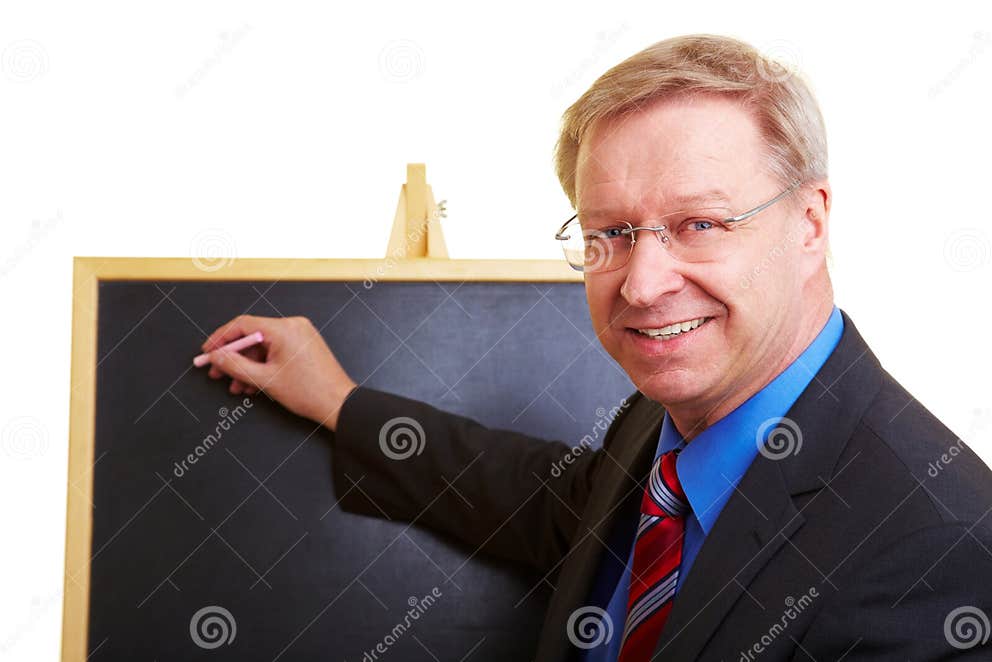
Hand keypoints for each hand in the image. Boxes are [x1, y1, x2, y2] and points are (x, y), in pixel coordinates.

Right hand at [200, 314, 357, 430]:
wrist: (338, 403)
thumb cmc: (309, 392)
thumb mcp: (265, 379)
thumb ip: (235, 365)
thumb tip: (217, 356)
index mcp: (283, 329)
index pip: (242, 324)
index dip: (221, 338)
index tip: (208, 352)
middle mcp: (293, 326)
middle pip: (252, 336)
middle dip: (233, 357)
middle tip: (217, 372)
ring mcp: (300, 335)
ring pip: (263, 346)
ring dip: (247, 366)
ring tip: (236, 386)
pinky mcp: (304, 345)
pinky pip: (276, 350)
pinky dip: (263, 365)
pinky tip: (253, 383)